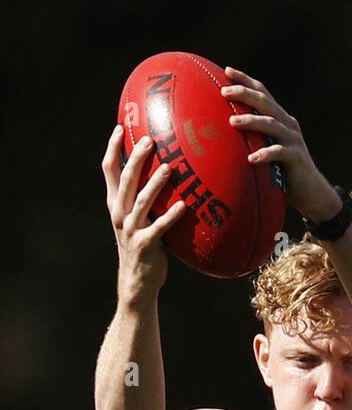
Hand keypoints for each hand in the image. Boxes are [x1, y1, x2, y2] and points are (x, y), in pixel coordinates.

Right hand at [102, 126, 186, 299]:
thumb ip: (143, 200)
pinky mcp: (145, 245)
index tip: (121, 127)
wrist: (137, 282)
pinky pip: (160, 227)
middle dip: (137, 158)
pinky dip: (171, 216)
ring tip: (169, 168)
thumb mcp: (137, 221)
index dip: (113, 148)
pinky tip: (183, 205)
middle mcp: (119, 214)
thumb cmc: (143, 247)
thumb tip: (163, 176)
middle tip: (150, 140)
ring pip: (141, 201)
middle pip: (126, 179)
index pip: (109, 170)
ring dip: (155, 183)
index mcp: (115, 204)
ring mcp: (131, 229)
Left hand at [219, 65, 341, 221]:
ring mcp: (293, 140)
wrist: (312, 192)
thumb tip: (227, 131)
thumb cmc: (285, 172)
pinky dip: (265, 154)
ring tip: (232, 122)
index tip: (227, 71)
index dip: (246, 80)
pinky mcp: (296, 158)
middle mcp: (288, 124)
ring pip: (271, 124)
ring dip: (251, 121)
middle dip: (245, 93)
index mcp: (280, 119)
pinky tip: (251, 159)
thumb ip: (257, 137)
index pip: (263, 93)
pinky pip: (279, 153)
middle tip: (224, 91)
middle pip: (265, 102)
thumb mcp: (270, 149)